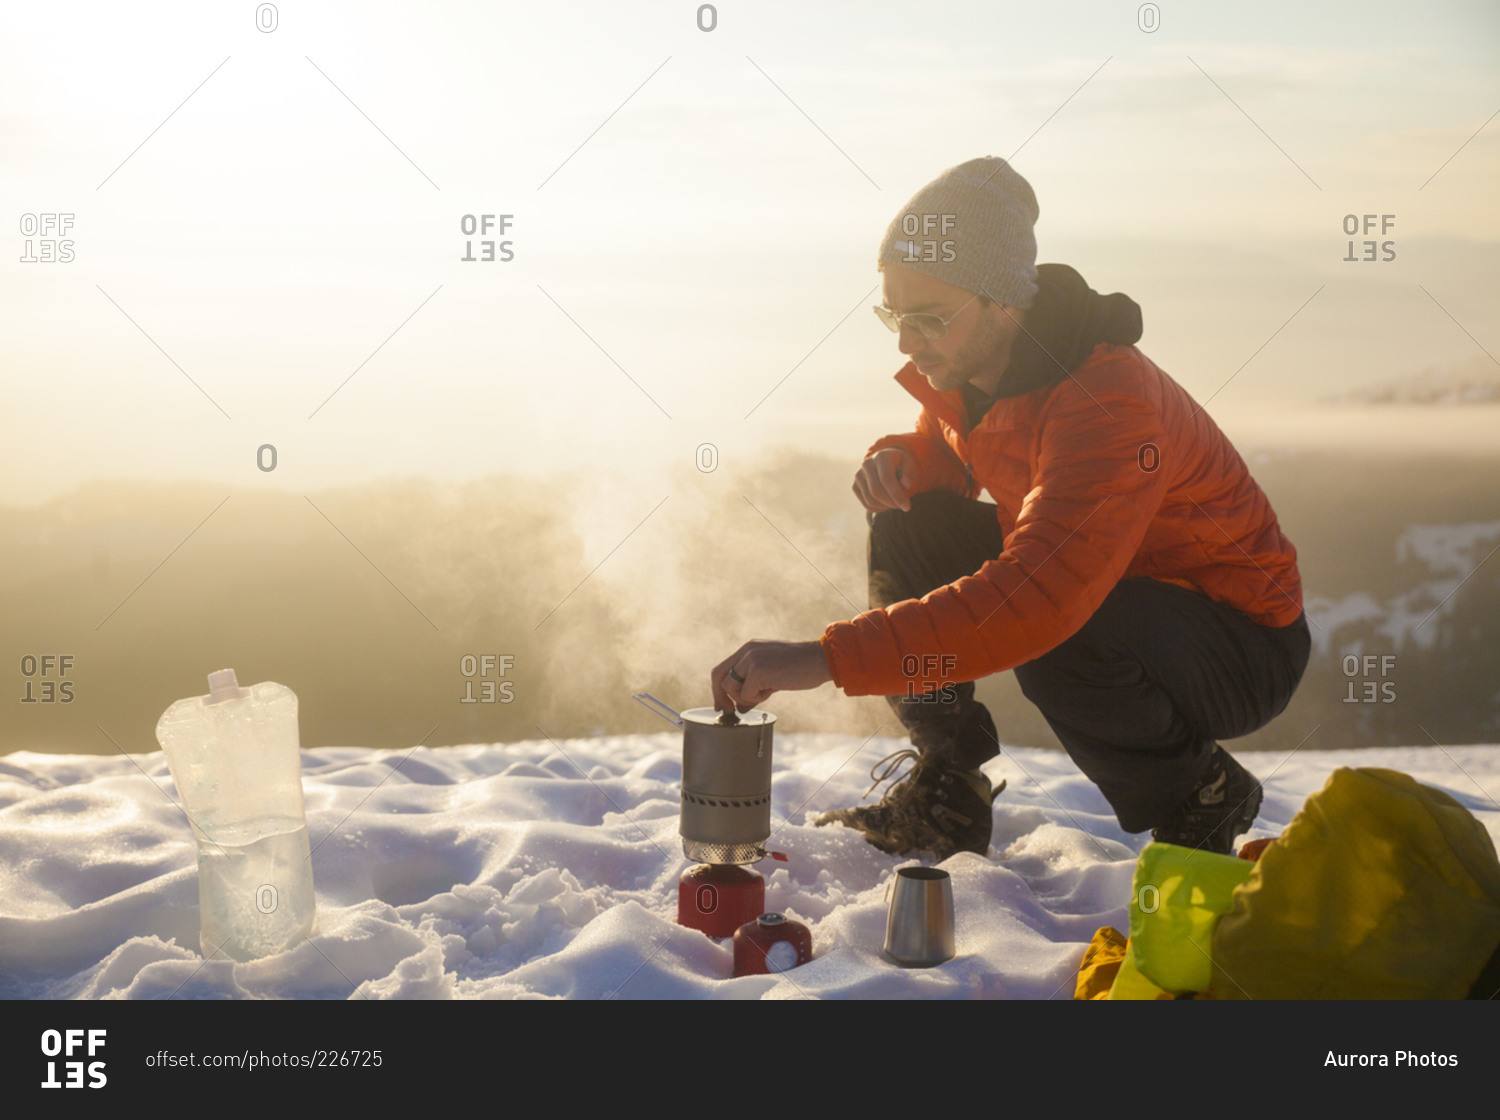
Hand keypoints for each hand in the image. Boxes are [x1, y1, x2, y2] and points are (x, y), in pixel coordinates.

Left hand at [711, 639, 832, 714]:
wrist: (821, 660)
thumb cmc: (801, 668)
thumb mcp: (773, 674)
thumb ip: (754, 686)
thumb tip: (739, 706)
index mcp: (749, 648)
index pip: (722, 668)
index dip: (718, 689)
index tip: (724, 705)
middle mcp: (747, 651)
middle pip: (718, 675)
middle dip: (720, 697)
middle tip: (730, 711)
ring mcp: (751, 660)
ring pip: (729, 687)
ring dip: (743, 698)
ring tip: (764, 694)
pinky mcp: (758, 671)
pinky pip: (745, 694)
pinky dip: (756, 699)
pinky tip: (772, 690)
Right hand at [852, 448, 914, 512]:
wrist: (886, 462)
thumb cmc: (900, 465)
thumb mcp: (910, 464)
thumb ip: (909, 473)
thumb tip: (906, 485)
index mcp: (881, 457)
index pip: (886, 478)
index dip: (896, 494)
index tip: (907, 507)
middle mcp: (866, 464)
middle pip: (876, 490)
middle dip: (891, 503)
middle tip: (902, 506)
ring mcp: (859, 476)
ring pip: (870, 500)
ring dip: (885, 507)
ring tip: (896, 504)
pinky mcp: (855, 486)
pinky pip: (866, 504)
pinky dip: (879, 509)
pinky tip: (887, 504)